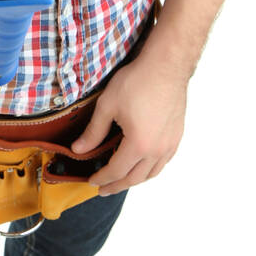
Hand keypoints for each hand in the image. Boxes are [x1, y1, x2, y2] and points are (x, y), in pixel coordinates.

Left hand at [70, 57, 187, 195]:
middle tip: (103, 189)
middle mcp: (157, 150)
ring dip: (134, 179)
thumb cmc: (138, 82)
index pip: (116, 171)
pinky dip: (150, 169)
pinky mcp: (177, 135)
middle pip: (135, 178)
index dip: (102, 178)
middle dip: (117, 185)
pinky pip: (163, 162)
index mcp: (138, 145)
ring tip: (121, 180)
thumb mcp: (108, 106)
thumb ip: (93, 132)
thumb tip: (79, 149)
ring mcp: (170, 144)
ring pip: (151, 173)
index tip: (92, 181)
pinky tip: (142, 164)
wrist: (166, 66)